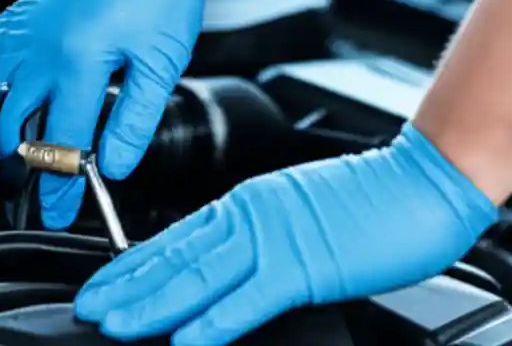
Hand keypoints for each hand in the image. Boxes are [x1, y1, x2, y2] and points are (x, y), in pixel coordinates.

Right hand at [0, 0, 246, 229]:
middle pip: (17, 126)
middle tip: (39, 199)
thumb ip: (133, 121)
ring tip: (7, 164)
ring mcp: (26, 26)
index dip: (61, 184)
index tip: (59, 211)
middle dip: (27, 169)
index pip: (60, 142)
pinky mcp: (23, 12)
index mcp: (78, 60)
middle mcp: (41, 44)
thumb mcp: (162, 62)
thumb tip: (112, 167)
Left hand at [73, 124, 497, 344]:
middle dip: (125, 287)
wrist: (424, 181)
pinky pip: (249, 299)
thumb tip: (231, 267)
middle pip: (174, 257)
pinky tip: (185, 339)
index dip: (132, 264)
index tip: (101, 284)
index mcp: (248, 203)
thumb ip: (262, 235)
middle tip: (87, 308)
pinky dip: (214, 320)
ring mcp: (274, 239)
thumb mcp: (300, 211)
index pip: (175, 238)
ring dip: (151, 304)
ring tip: (114, 323)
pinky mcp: (305, 265)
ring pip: (198, 277)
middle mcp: (250, 215)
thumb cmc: (374, 200)